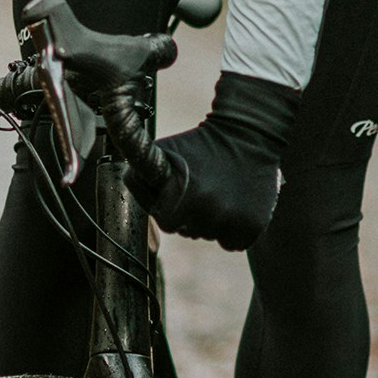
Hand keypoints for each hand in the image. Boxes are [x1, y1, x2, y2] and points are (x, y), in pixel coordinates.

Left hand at [148, 74, 295, 250]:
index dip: (168, 208)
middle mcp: (211, 213)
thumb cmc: (201, 144)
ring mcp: (234, 223)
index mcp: (186, 197)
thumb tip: (124, 193)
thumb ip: (140, 176)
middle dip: (190, 215)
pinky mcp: (253, 227)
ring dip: (212, 221)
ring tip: (220, 192)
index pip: (166, 221)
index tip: (177, 194)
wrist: (249, 135)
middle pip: (189, 231)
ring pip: (212, 236)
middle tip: (202, 190)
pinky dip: (232, 229)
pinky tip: (235, 205)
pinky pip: (233, 243)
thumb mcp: (164, 151)